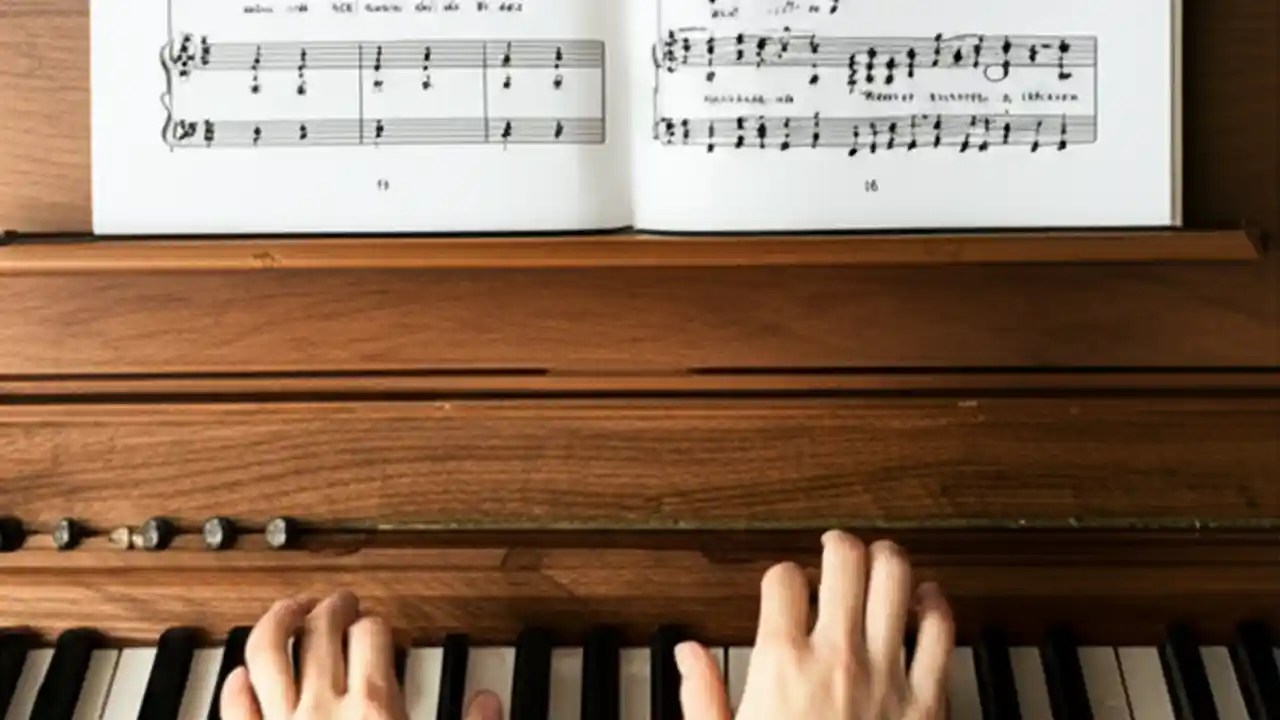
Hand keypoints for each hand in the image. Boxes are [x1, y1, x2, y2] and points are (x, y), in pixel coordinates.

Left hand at [221, 590, 501, 719]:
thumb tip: (488, 700)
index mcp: (377, 708)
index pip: (372, 633)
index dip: (378, 623)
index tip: (380, 627)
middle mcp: (324, 707)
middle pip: (321, 628)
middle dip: (332, 607)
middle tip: (339, 602)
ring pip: (267, 650)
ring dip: (277, 621)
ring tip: (289, 610)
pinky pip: (235, 703)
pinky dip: (237, 681)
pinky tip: (244, 674)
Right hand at [675, 530, 953, 719]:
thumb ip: (702, 695)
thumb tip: (688, 652)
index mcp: (782, 666)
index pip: (783, 580)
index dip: (782, 575)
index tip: (785, 585)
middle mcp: (837, 658)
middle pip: (844, 560)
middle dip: (837, 545)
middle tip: (835, 548)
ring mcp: (888, 675)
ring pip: (896, 579)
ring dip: (887, 559)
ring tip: (879, 559)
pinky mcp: (929, 700)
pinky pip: (941, 631)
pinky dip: (936, 604)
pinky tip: (926, 599)